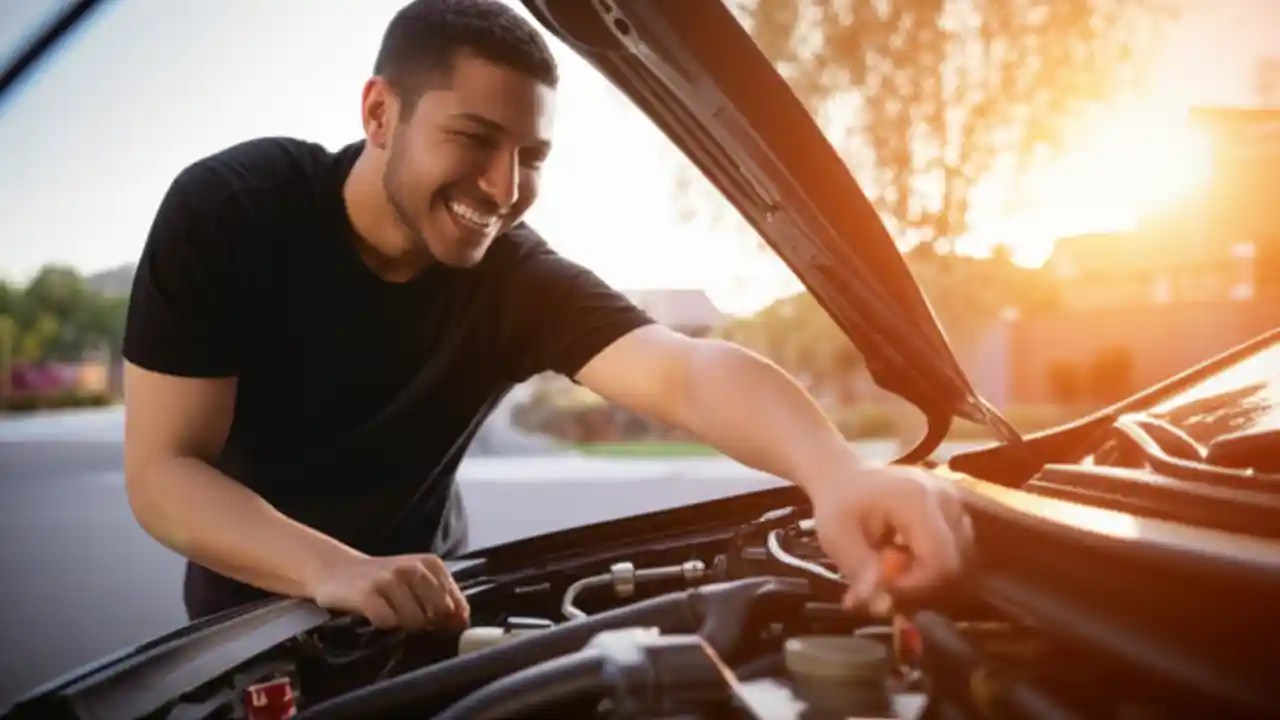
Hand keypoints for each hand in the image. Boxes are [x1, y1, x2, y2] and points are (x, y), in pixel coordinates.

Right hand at [308, 553, 470, 631]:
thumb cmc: (384, 581)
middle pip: (438, 613)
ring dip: (405, 626)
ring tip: (391, 614)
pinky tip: (376, 615)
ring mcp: (388, 580)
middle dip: (428, 624)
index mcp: (430, 563)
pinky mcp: (367, 594)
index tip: (437, 625)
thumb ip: (441, 598)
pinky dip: (384, 625)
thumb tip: (463, 623)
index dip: (449, 621)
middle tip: (410, 619)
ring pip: (414, 620)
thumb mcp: (416, 581)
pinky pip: (387, 622)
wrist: (337, 570)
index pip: (455, 603)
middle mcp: (411, 568)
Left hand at [806, 460, 971, 610]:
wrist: (844, 475)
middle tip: (886, 580)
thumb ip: (859, 569)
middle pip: (953, 561)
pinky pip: (956, 546)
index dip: (916, 585)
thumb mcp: (836, 536)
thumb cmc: (838, 503)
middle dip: (920, 581)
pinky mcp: (954, 507)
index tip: (885, 588)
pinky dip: (933, 560)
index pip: (940, 560)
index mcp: (917, 500)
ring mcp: (954, 500)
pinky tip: (905, 555)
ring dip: (927, 572)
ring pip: (958, 556)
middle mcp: (946, 498)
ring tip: (893, 564)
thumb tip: (882, 606)